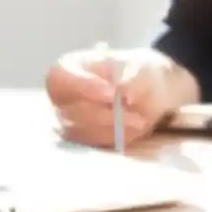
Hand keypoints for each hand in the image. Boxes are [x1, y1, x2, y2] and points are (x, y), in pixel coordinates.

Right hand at [45, 46, 197, 148]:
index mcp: (67, 69)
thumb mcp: (142, 66)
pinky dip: (117, 138)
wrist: (151, 91)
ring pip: (82, 132)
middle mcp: (62, 98)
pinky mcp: (84, 140)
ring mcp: (70, 121)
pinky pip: (95, 144)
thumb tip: (124, 92)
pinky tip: (135, 129)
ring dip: (113, 130)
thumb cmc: (139, 71)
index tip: (113, 94)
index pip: (61, 79)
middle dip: (106, 116)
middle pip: (71, 112)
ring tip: (141, 121)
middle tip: (136, 116)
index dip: (84, 87)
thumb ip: (133, 76)